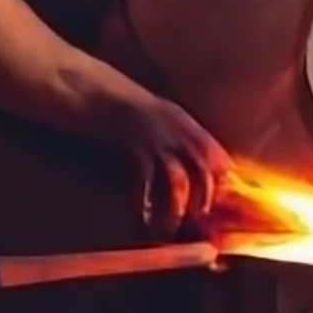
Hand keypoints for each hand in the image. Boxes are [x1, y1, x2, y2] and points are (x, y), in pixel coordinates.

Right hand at [89, 93, 233, 235]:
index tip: (220, 188)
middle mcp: (174, 128)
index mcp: (180, 118)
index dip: (218, 170)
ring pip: (178, 179)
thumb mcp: (156, 111)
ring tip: (174, 221)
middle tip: (200, 213)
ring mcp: (155, 139)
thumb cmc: (121, 104)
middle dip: (204, 192)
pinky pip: (147, 181)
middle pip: (201, 166)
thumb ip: (175, 129)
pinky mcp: (134, 149)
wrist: (92, 91)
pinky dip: (146, 200)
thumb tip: (190, 155)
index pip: (210, 148)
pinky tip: (144, 214)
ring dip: (178, 204)